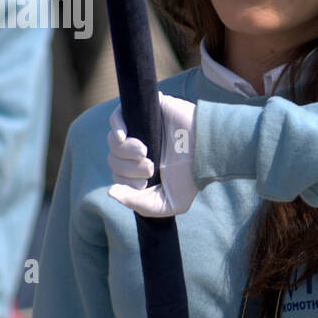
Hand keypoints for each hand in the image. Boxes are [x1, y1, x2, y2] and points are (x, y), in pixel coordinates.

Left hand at [106, 94, 197, 216]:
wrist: (206, 150)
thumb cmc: (191, 177)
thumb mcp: (168, 203)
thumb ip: (139, 204)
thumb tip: (111, 193)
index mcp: (141, 171)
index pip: (117, 175)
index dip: (126, 180)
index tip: (146, 181)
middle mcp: (137, 151)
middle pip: (113, 159)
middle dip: (128, 167)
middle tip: (151, 166)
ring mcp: (139, 131)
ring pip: (113, 141)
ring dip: (125, 151)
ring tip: (145, 151)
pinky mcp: (143, 114)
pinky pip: (116, 117)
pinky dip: (116, 127)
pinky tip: (124, 136)